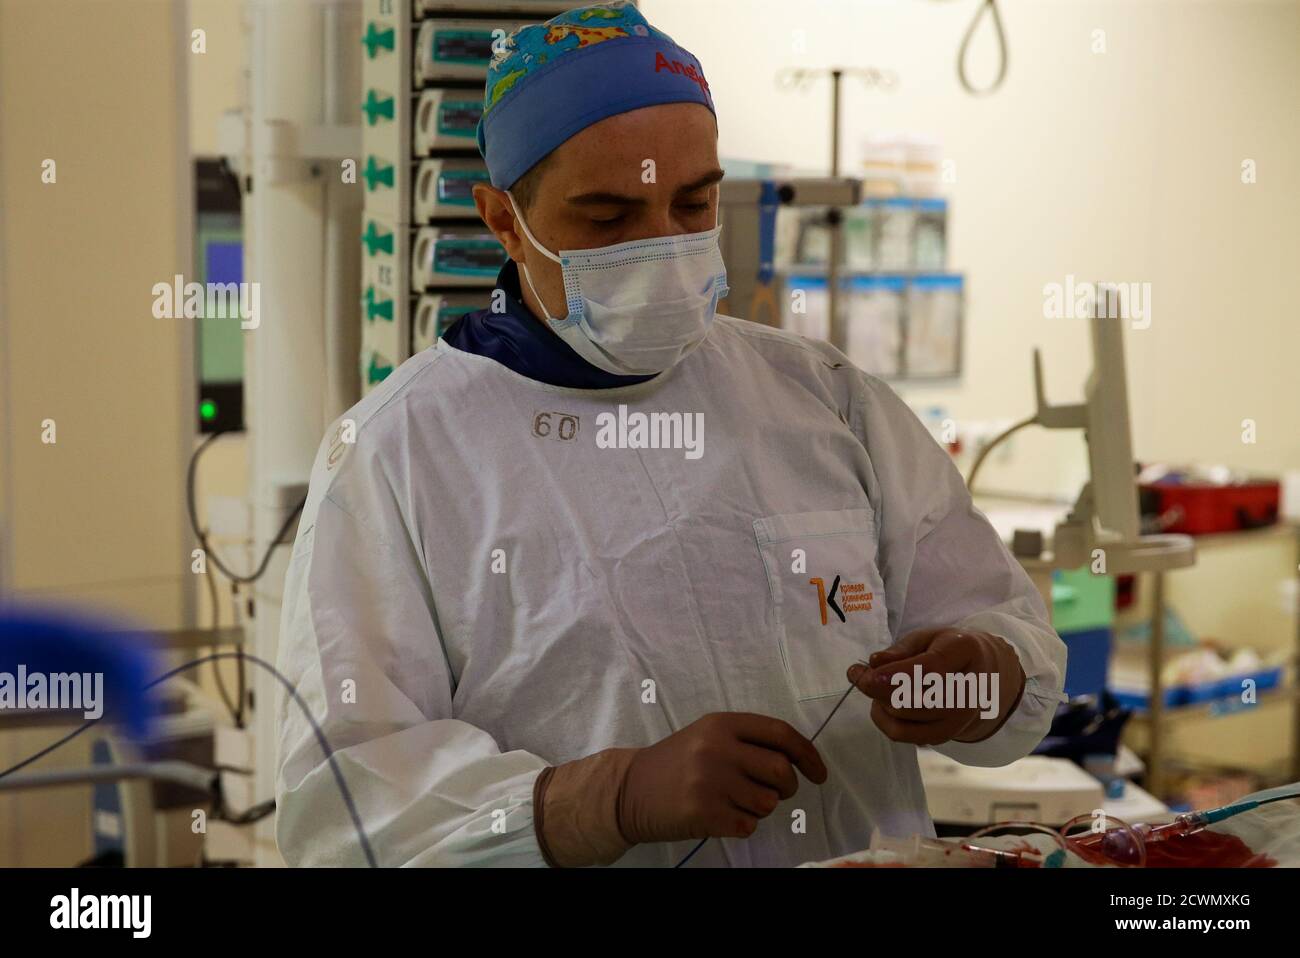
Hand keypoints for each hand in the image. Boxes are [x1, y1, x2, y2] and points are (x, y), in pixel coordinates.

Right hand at [617, 712, 827, 843]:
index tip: (819, 773)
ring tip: (737, 801)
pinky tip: (722, 815)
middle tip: (776, 792)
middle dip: (787, 787)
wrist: (631, 789)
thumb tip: (797, 760)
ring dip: (761, 808)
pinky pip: (748, 825)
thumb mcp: (708, 736)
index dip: (807, 754)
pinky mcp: (704, 813)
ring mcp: (710, 781)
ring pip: (767, 802)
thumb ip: (747, 741)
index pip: (780, 733)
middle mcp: (717, 748)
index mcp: (722, 723)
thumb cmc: (677, 762)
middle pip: (780, 770)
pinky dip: (743, 825)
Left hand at [847, 628, 1025, 745]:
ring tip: (875, 686)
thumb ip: (901, 649)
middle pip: (912, 700)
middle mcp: (967, 691)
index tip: (864, 673)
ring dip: (878, 702)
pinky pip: (903, 735)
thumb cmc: (948, 650)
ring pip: (903, 719)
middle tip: (858, 674)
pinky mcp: (944, 736)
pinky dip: (883, 720)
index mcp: (965, 652)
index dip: (893, 674)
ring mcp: (958, 719)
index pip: (929, 669)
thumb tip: (875, 662)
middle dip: (876, 689)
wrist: (982, 675)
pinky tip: (882, 703)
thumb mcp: (928, 636)